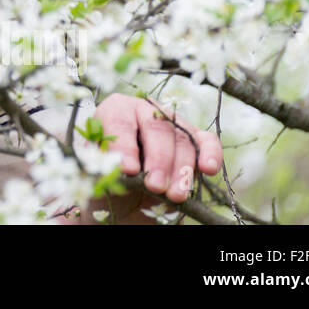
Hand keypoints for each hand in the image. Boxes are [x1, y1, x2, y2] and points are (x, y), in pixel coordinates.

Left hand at [84, 93, 222, 221]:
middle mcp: (145, 111)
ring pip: (183, 139)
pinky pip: (206, 142)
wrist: (124, 197)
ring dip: (181, 169)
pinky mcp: (194, 142)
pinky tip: (208, 168)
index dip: (124, 145)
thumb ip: (105, 164)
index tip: (128, 170)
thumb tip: (122, 167)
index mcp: (115, 110)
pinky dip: (211, 153)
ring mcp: (173, 124)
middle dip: (158, 159)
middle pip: (157, 128)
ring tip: (175, 195)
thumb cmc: (107, 178)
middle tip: (155, 185)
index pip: (119, 120)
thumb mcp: (98, 171)